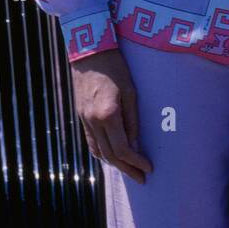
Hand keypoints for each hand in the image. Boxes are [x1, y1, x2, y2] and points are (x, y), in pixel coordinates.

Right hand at [69, 48, 152, 184]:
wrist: (89, 50)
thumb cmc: (114, 66)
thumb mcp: (130, 90)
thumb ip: (132, 120)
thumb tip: (135, 144)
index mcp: (108, 114)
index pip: (122, 148)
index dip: (136, 161)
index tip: (148, 168)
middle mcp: (93, 120)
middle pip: (110, 155)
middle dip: (127, 169)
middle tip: (141, 177)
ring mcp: (84, 119)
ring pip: (98, 151)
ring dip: (114, 164)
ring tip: (128, 170)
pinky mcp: (80, 115)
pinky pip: (90, 142)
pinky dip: (101, 153)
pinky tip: (110, 156)